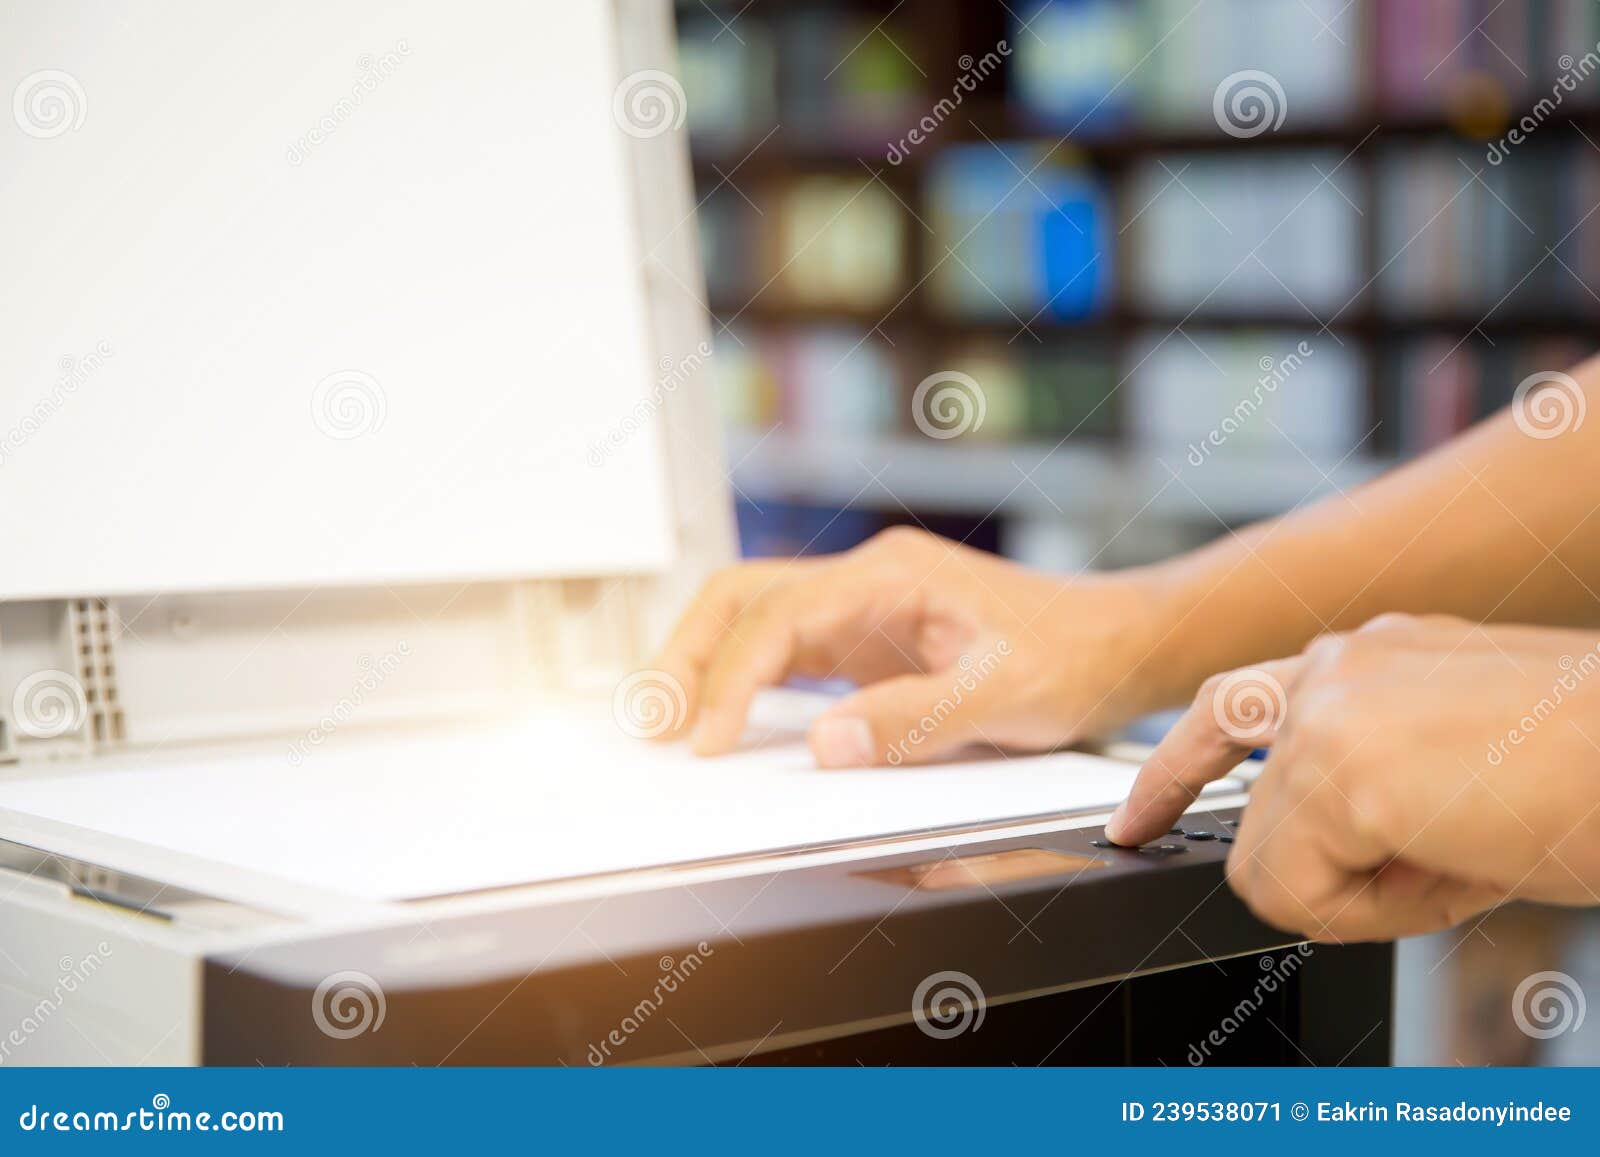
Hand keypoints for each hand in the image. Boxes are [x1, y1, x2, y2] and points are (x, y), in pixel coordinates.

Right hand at [649, 527, 1178, 765]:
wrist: (1116, 642)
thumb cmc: (1073, 656)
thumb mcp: (1005, 695)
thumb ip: (916, 719)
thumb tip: (827, 744)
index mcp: (890, 577)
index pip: (779, 617)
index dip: (731, 679)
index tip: (710, 739)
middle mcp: (866, 582)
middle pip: (741, 597)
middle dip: (686, 654)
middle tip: (652, 721)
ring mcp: (863, 609)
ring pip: (752, 618)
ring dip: (704, 664)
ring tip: (667, 722)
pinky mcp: (867, 642)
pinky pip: (783, 651)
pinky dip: (742, 681)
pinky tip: (724, 720)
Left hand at [1107, 614, 1599, 941]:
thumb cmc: (1593, 770)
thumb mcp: (1464, 760)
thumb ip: (1372, 781)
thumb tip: (1327, 854)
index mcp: (1367, 657)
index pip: (1226, 707)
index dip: (1170, 774)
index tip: (1135, 819)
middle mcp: (1335, 667)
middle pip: (1235, 800)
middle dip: (1306, 865)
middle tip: (1361, 862)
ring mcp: (1327, 713)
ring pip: (1267, 864)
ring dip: (1360, 894)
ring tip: (1461, 859)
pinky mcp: (1339, 773)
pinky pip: (1300, 894)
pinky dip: (1376, 915)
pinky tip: (1455, 874)